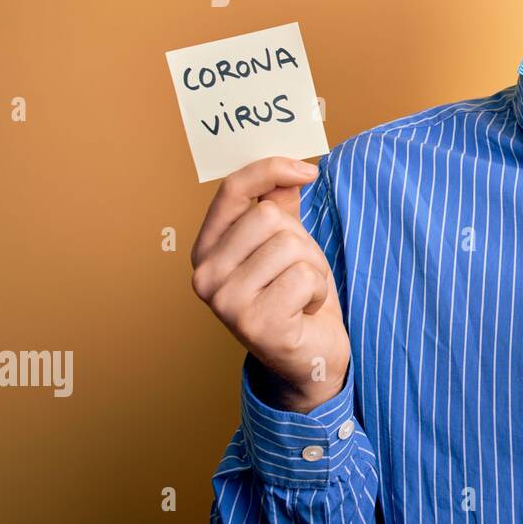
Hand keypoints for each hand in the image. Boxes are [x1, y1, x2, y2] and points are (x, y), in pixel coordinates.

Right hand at [190, 156, 349, 412]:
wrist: (309, 357)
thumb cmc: (297, 297)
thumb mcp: (288, 244)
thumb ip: (279, 205)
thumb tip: (289, 166)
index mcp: (207, 250)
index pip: (232, 190)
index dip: (271, 170)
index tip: (308, 171)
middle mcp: (205, 275)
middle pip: (268, 216)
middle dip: (302, 240)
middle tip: (301, 272)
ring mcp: (224, 301)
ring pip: (290, 245)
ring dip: (312, 269)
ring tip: (301, 294)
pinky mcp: (253, 322)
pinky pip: (304, 277)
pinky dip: (317, 292)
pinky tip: (304, 312)